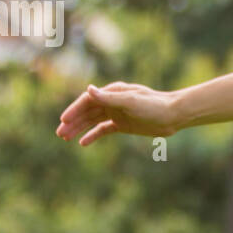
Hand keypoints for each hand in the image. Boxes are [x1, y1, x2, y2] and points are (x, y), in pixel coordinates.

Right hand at [57, 81, 180, 146]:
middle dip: (73, 122)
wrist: (172, 115)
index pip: (87, 101)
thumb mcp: (131, 102)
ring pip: (93, 121)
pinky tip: (83, 143)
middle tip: (60, 134)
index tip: (64, 121)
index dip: (74, 110)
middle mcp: (111, 102)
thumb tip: (89, 90)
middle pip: (87, 112)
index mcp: (111, 93)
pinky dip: (93, 135)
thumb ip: (109, 98)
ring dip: (79, 129)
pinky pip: (104, 129)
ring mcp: (116, 113)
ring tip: (65, 138)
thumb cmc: (153, 106)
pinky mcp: (123, 125)